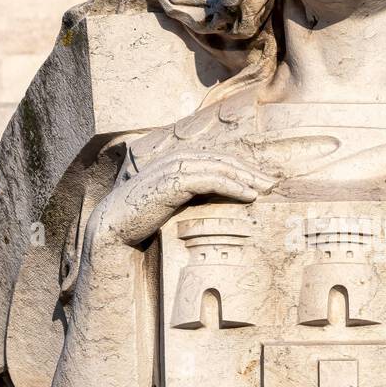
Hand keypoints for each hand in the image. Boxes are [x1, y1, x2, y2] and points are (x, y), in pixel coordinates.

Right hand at [89, 147, 276, 249]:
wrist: (114, 227)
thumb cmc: (141, 219)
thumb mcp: (171, 202)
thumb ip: (190, 195)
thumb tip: (215, 201)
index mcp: (176, 160)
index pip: (215, 158)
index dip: (240, 167)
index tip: (260, 181)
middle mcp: (175, 159)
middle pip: (221, 159)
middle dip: (249, 170)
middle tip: (271, 183)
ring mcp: (173, 168)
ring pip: (218, 166)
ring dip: (245, 177)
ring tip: (264, 189)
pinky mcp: (172, 182)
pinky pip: (209, 180)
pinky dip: (231, 185)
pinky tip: (248, 194)